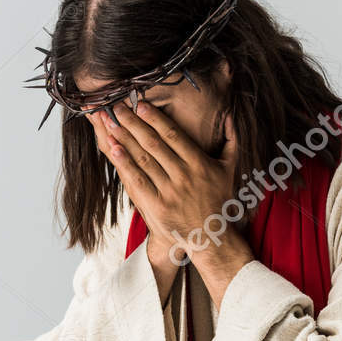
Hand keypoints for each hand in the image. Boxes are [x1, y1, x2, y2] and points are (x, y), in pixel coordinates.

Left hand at [92, 100, 254, 306]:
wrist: (211, 236)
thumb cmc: (219, 200)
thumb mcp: (230, 169)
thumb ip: (231, 140)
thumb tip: (229, 116)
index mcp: (199, 163)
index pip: (173, 135)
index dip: (155, 118)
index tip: (140, 104)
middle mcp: (184, 175)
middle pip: (154, 143)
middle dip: (133, 123)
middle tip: (117, 107)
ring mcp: (170, 192)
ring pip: (143, 159)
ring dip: (125, 139)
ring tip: (110, 122)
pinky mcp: (158, 207)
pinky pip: (138, 181)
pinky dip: (125, 164)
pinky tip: (114, 149)